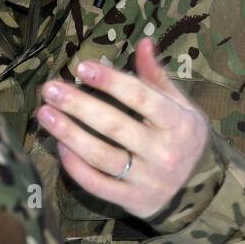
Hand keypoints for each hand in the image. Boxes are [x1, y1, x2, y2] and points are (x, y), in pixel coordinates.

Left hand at [37, 38, 209, 219]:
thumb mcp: (181, 106)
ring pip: (102, 156)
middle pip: (115, 125)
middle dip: (78, 106)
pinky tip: (59, 146)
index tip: (81, 67)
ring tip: (45, 114)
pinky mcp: (132, 201)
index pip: (141, 98)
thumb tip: (143, 42)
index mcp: (178, 123)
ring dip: (69, 134)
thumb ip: (158, 77)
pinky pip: (98, 184)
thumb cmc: (184, 137)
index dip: (110, 81)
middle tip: (50, 89)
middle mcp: (163, 152)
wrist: (200, 190)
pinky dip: (76, 166)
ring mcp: (147, 179)